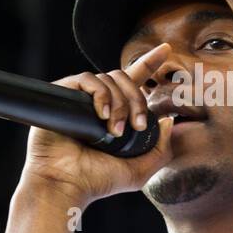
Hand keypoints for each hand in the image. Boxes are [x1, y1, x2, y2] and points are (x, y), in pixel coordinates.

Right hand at [21, 43, 174, 206]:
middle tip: (136, 126)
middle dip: (137, 101)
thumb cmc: (96, 181)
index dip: (150, 62)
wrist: (65, 184)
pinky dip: (100, 95)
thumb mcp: (139, 170)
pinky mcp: (63, 94)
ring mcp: (80, 98)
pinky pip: (88, 80)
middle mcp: (98, 103)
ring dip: (119, 104)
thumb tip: (168, 121)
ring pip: (109, 79)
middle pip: (126, 79)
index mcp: (116, 114)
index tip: (166, 49)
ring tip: (114, 131)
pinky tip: (100, 114)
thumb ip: (160, 149)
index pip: (134, 81)